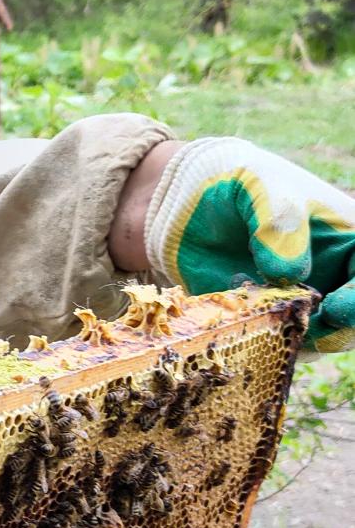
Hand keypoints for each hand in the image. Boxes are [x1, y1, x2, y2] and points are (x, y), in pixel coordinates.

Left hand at [145, 137, 354, 350]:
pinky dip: (259, 340)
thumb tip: (287, 273)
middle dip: (333, 332)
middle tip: (302, 327)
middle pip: (350, 322)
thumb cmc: (238, 183)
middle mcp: (332, 277)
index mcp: (349, 241)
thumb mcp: (259, 188)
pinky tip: (238, 316)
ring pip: (314, 340)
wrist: (188, 201)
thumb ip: (277, 223)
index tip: (336, 307)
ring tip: (260, 316)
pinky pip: (272, 344)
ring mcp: (299, 303)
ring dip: (292, 337)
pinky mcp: (264, 319)